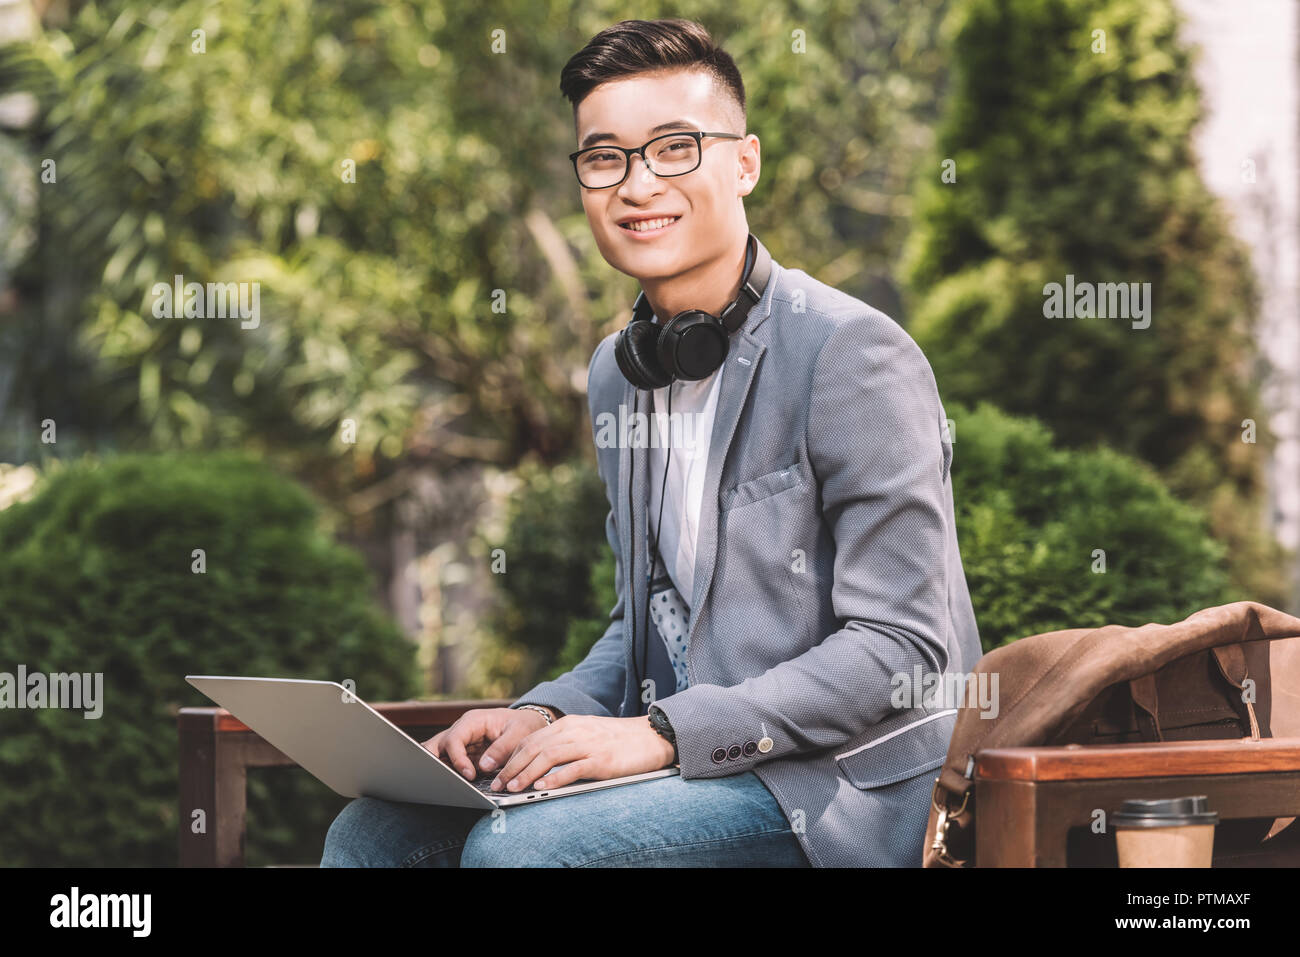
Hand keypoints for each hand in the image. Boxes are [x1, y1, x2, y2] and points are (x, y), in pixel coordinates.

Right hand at [421, 707, 549, 779]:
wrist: (528, 724)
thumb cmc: (523, 724)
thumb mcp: (519, 733)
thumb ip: (502, 748)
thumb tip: (484, 766)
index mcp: (472, 721)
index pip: (454, 739)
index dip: (458, 758)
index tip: (469, 775)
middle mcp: (462, 731)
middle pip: (435, 745)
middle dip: (431, 762)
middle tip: (436, 779)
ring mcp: (460, 743)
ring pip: (438, 756)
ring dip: (439, 770)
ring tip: (443, 786)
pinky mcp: (463, 755)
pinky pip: (450, 766)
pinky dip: (450, 775)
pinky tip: (453, 786)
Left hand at [487, 714, 675, 793]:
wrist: (651, 736)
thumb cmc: (618, 740)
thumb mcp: (586, 735)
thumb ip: (564, 744)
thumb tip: (538, 765)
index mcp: (569, 724)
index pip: (531, 739)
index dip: (510, 757)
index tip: (498, 773)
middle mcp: (575, 731)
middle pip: (534, 747)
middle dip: (512, 767)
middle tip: (498, 784)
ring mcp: (588, 744)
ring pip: (548, 756)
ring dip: (527, 773)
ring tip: (514, 787)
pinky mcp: (602, 760)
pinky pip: (573, 768)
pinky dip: (555, 778)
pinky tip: (543, 786)